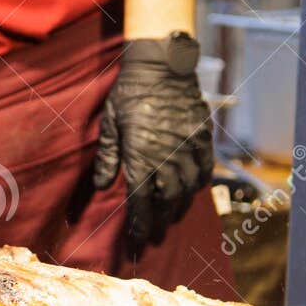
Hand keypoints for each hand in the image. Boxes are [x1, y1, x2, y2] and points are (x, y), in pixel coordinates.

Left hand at [94, 38, 214, 255]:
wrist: (163, 66)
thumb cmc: (129, 93)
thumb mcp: (110, 124)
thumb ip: (108, 157)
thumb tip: (100, 185)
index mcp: (141, 156)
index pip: (142, 201)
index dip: (141, 224)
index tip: (138, 240)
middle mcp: (168, 157)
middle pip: (167, 201)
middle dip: (159, 222)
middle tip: (154, 236)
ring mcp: (188, 148)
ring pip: (188, 189)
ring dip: (179, 207)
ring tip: (171, 217)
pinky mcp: (203, 138)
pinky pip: (205, 170)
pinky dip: (198, 185)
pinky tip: (191, 191)